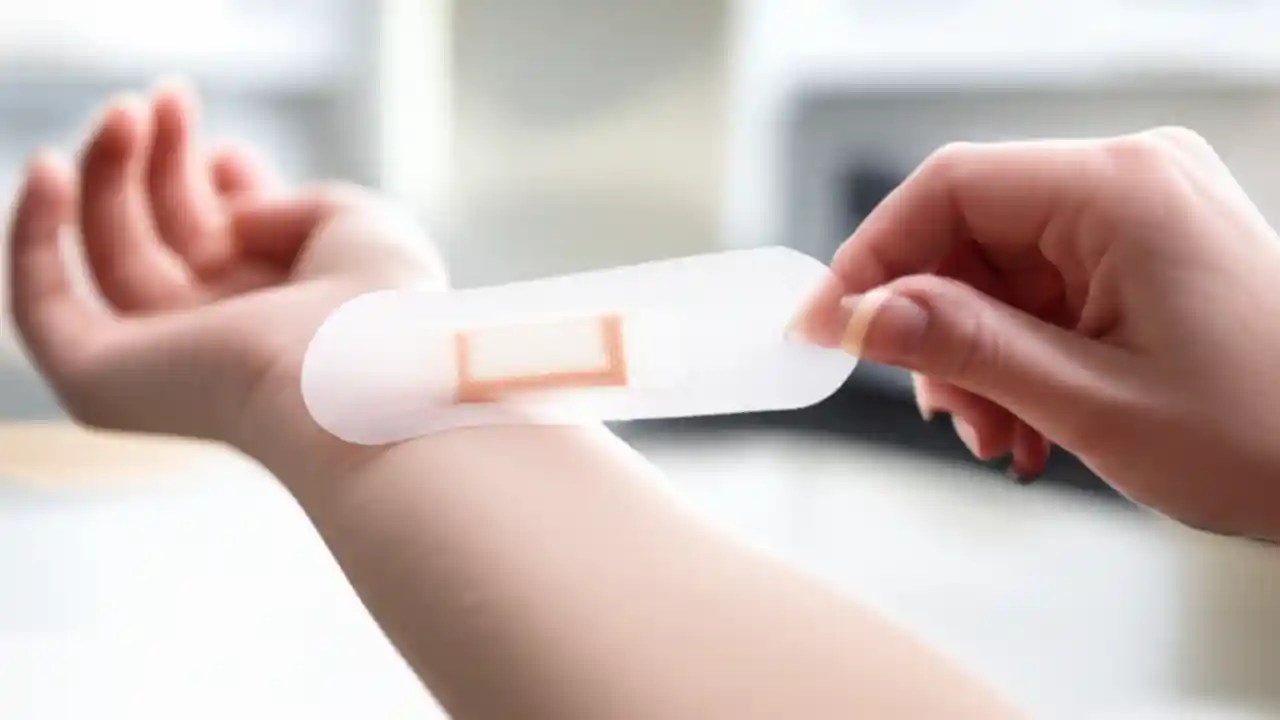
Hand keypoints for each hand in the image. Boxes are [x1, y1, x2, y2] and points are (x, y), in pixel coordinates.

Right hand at [7, 85, 444, 473]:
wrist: (361, 372)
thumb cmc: (380, 303)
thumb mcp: (354, 223)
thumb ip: (281, 203)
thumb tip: (224, 212)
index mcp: (284, 312)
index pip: (231, 240)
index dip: (222, 184)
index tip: (228, 153)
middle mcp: (224, 340)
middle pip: (170, 235)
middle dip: (164, 160)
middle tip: (169, 96)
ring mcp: (163, 362)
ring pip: (111, 252)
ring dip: (107, 171)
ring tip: (127, 111)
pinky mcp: (101, 381)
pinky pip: (42, 307)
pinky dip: (32, 236)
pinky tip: (48, 168)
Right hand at [791, 127, 1279, 538]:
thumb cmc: (1263, 438)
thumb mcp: (1088, 401)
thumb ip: (962, 347)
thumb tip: (857, 317)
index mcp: (1122, 190)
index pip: (950, 187)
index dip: (871, 256)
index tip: (826, 327)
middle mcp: (1131, 180)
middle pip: (970, 232)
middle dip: (935, 327)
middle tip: (943, 411)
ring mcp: (1141, 212)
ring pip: (999, 268)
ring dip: (976, 355)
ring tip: (999, 435)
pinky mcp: (1144, 248)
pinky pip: (1042, 288)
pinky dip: (1017, 354)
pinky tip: (1028, 420)